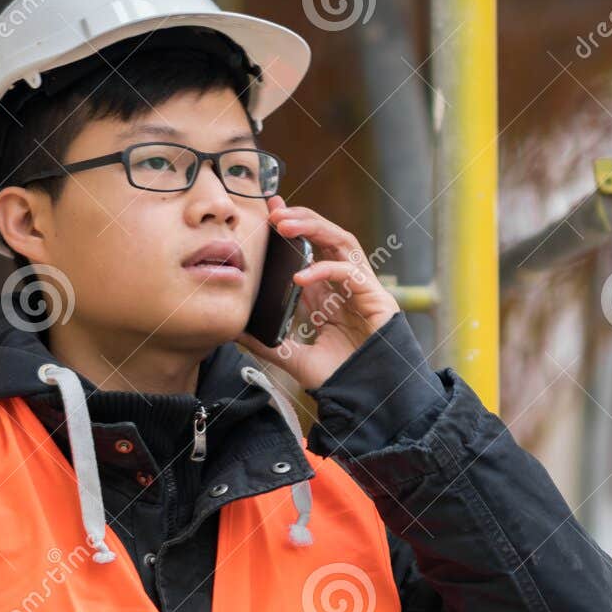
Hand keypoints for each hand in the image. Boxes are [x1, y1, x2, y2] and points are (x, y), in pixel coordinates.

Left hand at [238, 196, 399, 389]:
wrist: (368, 400)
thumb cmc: (340, 379)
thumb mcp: (294, 358)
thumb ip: (268, 344)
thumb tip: (234, 332)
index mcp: (329, 294)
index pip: (310, 251)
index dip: (292, 229)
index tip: (267, 213)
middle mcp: (346, 286)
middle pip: (328, 237)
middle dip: (301, 219)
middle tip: (273, 211)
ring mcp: (363, 289)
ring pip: (342, 242)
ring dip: (314, 228)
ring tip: (285, 224)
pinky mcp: (377, 299)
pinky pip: (350, 273)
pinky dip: (324, 269)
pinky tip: (300, 276)